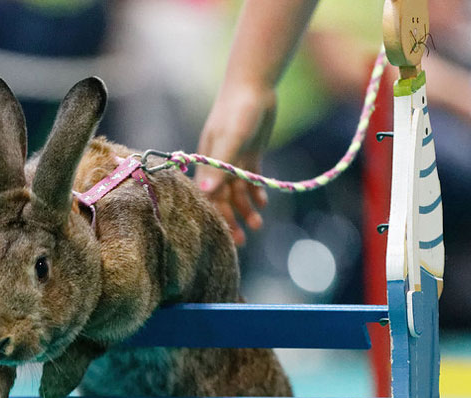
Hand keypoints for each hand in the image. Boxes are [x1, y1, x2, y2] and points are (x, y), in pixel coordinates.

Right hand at [195, 83, 276, 244]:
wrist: (254, 85)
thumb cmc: (237, 110)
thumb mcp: (230, 138)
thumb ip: (220, 166)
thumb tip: (208, 193)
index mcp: (207, 163)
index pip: (208, 197)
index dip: (215, 216)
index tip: (222, 235)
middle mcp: (218, 164)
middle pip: (222, 199)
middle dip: (230, 219)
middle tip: (241, 240)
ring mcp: (233, 159)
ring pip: (237, 192)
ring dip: (246, 209)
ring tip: (259, 225)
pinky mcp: (248, 154)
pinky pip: (250, 179)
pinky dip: (256, 192)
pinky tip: (264, 204)